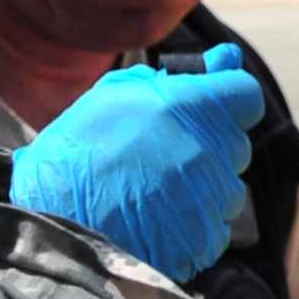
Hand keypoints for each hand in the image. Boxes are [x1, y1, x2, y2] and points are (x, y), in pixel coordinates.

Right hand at [11, 43, 266, 281]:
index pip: (246, 95)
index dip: (227, 101)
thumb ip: (175, 78)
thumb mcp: (112, 98)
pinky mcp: (208, 239)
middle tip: (160, 157)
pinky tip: (154, 223)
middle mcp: (210, 150)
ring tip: (150, 194)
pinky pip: (215, 227)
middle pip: (235, 144)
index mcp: (190, 107)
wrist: (53, 228)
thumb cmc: (74, 157)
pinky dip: (193, 226)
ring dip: (200, 188)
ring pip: (226, 188)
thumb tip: (224, 59)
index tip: (206, 109)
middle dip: (208, 147)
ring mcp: (213, 198)